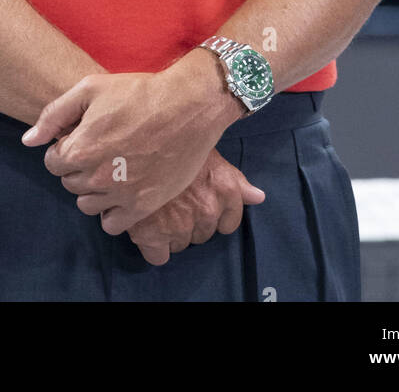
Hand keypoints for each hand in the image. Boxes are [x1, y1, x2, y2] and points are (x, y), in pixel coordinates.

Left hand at [21, 54, 241, 234]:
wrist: (189, 105)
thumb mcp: (91, 88)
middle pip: (70, 183)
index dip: (66, 147)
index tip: (84, 136)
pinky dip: (112, 211)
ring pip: (87, 204)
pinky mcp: (143, 206)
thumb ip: (54, 114)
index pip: (53, 162)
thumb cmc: (139, 92)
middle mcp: (97, 176)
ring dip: (94, 189)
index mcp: (80, 148)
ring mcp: (121, 194)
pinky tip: (121, 189)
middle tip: (102, 148)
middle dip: (79, 167)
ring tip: (112, 167)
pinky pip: (112, 224)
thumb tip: (28, 141)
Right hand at [128, 148, 264, 264]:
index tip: (196, 203)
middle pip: (202, 235)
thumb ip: (234, 180)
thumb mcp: (211, 154)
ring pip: (180, 245)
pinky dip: (152, 246)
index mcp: (225, 190)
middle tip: (173, 201)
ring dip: (170, 233)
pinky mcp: (152, 234)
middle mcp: (207, 210)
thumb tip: (258, 197)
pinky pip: (159, 257)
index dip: (212, 215)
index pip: (228, 225)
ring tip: (157, 208)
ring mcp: (180, 224)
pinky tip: (145, 226)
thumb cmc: (177, 141)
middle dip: (189, 222)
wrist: (139, 139)